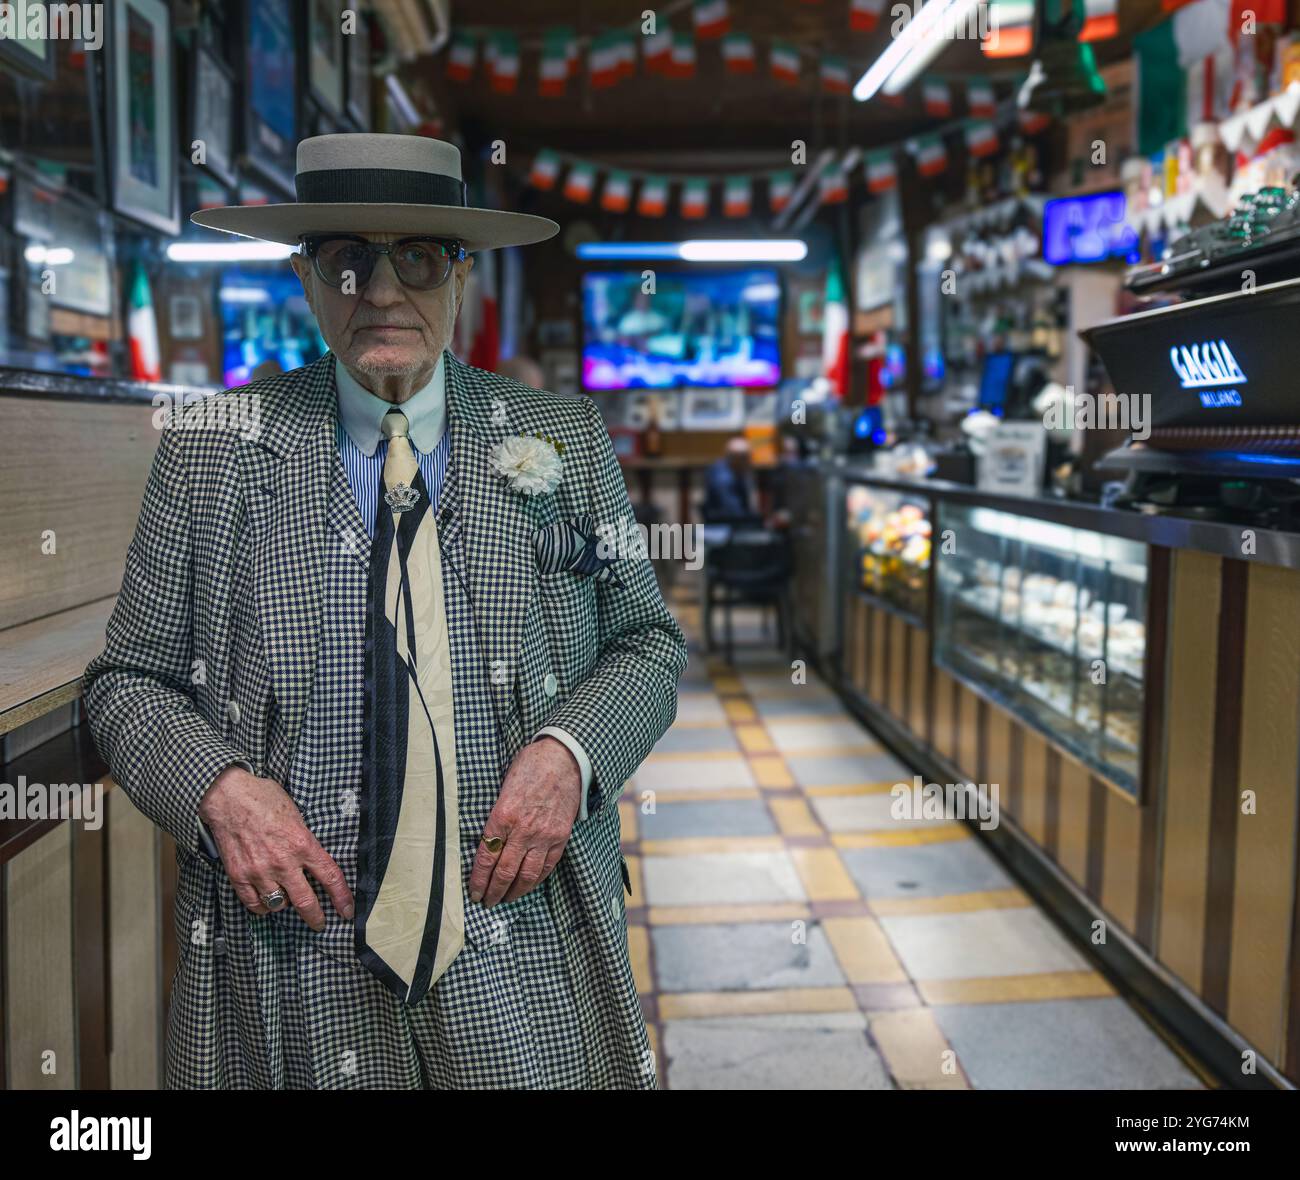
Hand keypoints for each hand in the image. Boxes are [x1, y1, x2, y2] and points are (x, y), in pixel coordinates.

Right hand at [198, 765, 353, 931]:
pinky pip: (254, 904)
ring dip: (286, 906)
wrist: (228, 796)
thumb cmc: (264, 798)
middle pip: (305, 902)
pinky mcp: (239, 876)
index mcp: (302, 844)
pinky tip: (267, 901)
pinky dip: (262, 906)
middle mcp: (283, 862)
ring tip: (288, 900)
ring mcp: (259, 872)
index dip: (342, 898)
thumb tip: (312, 858)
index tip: (347, 911)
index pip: (330, 877)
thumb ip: (304, 840)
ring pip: (278, 905)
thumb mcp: (296, 815)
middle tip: (320, 924)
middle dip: (316, 917)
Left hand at [469, 737, 580, 907]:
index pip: (486, 858)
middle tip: (486, 902)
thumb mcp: (504, 787)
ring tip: (505, 899)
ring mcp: (544, 836)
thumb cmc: (530, 766)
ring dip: (513, 892)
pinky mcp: (560, 837)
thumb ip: (497, 815)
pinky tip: (527, 885)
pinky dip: (535, 880)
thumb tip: (488, 837)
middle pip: (504, 872)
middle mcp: (523, 830)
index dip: (478, 880)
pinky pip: (546, 866)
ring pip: (526, 876)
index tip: (473, 892)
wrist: (564, 758)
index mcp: (503, 815)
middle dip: (493, 892)